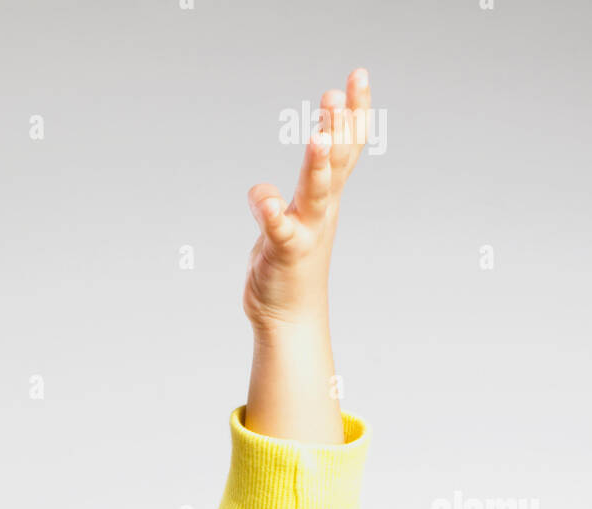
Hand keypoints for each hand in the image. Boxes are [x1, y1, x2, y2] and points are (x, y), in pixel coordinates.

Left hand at [242, 69, 370, 332]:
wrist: (289, 316)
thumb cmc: (290, 265)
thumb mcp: (290, 221)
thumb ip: (280, 197)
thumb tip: (267, 190)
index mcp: (326, 197)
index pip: (346, 147)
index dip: (354, 113)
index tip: (358, 76)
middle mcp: (321, 210)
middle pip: (337, 162)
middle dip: (339, 128)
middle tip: (336, 94)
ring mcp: (305, 230)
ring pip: (315, 193)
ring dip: (318, 166)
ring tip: (318, 138)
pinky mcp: (283, 253)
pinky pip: (279, 231)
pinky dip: (273, 216)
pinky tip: (266, 205)